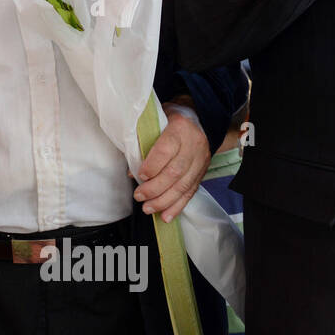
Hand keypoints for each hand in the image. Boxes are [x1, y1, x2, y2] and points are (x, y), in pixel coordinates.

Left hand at [133, 105, 210, 222]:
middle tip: (139, 196)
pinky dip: (177, 206)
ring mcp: (200, 160)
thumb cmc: (169, 120)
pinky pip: (191, 192)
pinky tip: (166, 216)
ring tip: (148, 209)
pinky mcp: (202, 172)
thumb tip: (133, 172)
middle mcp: (193, 145)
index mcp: (180, 129)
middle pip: (175, 172)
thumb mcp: (155, 122)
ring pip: (184, 185)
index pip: (166, 150)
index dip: (152, 165)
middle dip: (155, 188)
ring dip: (164, 201)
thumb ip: (144, 143)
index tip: (139, 175)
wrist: (197, 118)